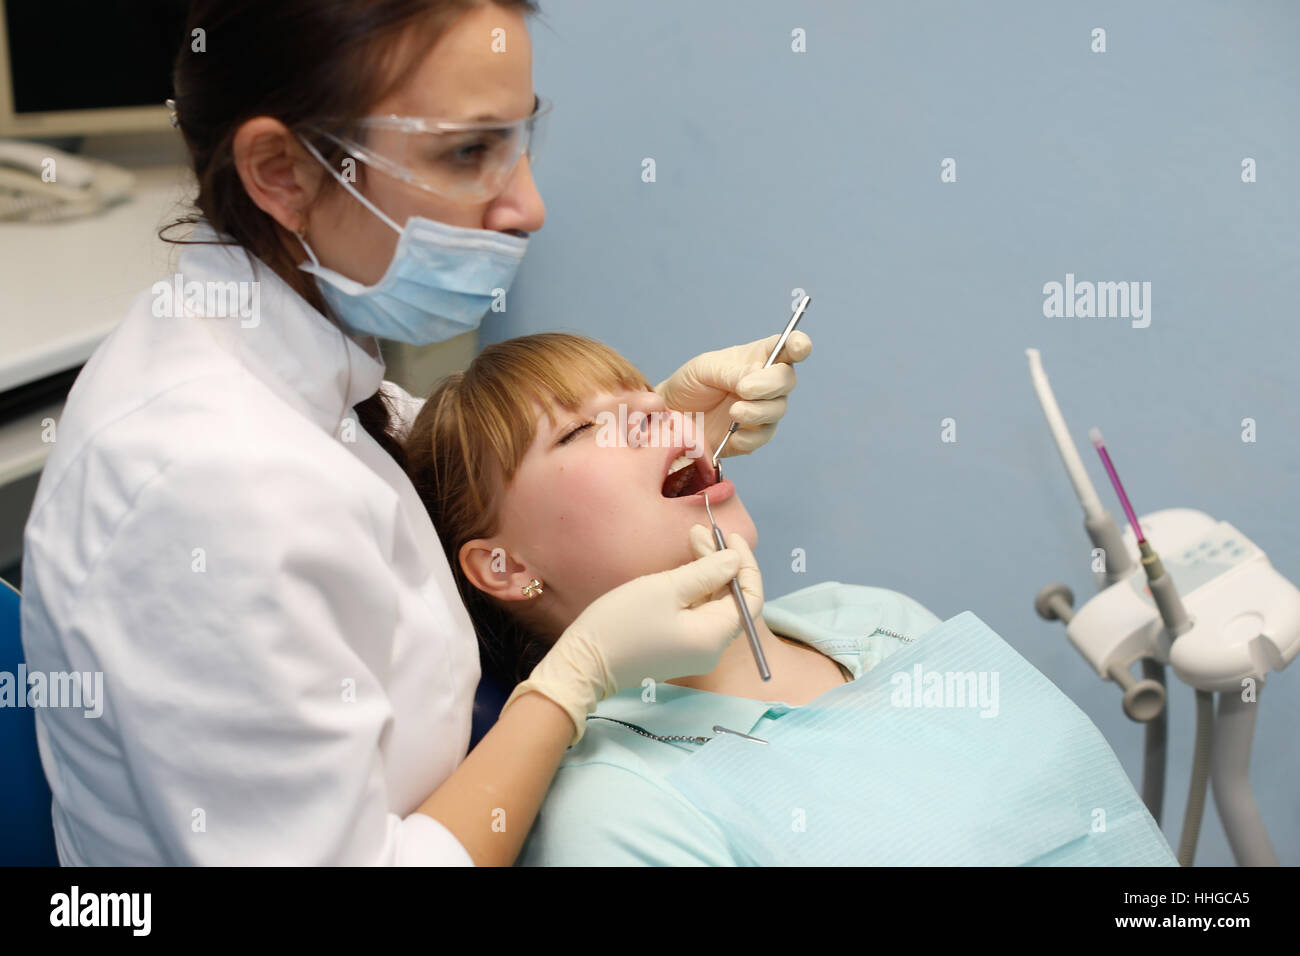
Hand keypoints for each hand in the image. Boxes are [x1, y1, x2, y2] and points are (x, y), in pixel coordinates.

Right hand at [499, 528, 762, 745]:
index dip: (745, 565)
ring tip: (691, 539)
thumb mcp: (665, 589)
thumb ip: (705, 573)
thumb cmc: (621, 624)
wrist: (582, 665)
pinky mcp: (676, 648)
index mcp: (714, 637)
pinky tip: (682, 567)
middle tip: (701, 531)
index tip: (730, 537)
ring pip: (713, 605)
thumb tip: (735, 561)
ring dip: (706, 573)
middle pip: (731, 600)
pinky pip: (696, 615)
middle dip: (721, 563)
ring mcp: (693, 651)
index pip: (750, 598)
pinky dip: (694, 589)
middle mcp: (711, 648)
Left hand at [654, 330, 811, 457]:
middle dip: (770, 385)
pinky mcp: (752, 435)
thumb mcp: (705, 369)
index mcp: (757, 357)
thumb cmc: (690, 384)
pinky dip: (749, 437)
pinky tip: (731, 435)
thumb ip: (731, 371)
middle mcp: (766, 382)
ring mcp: (761, 410)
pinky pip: (762, 437)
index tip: (799, 349)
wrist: (671, 416)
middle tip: (744, 389)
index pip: (787, 347)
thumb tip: (755, 375)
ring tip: (733, 413)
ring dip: (758, 412)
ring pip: (778, 410)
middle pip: (787, 380)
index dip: (799, 345)